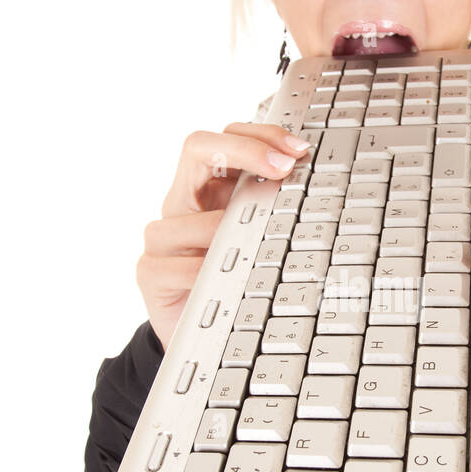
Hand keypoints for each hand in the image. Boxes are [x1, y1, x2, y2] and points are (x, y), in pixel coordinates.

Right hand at [136, 121, 310, 351]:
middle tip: (285, 166)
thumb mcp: (260, 240)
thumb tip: (321, 190)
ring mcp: (161, 237)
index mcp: (207, 189)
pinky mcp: (149, 272)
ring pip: (189, 211)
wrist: (199, 336)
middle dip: (245, 149)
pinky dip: (207, 272)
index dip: (257, 135)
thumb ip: (276, 213)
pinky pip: (179, 264)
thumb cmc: (235, 283)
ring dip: (226, 225)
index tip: (296, 149)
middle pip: (197, 147)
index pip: (223, 140)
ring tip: (258, 242)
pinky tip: (230, 282)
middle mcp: (181, 204)